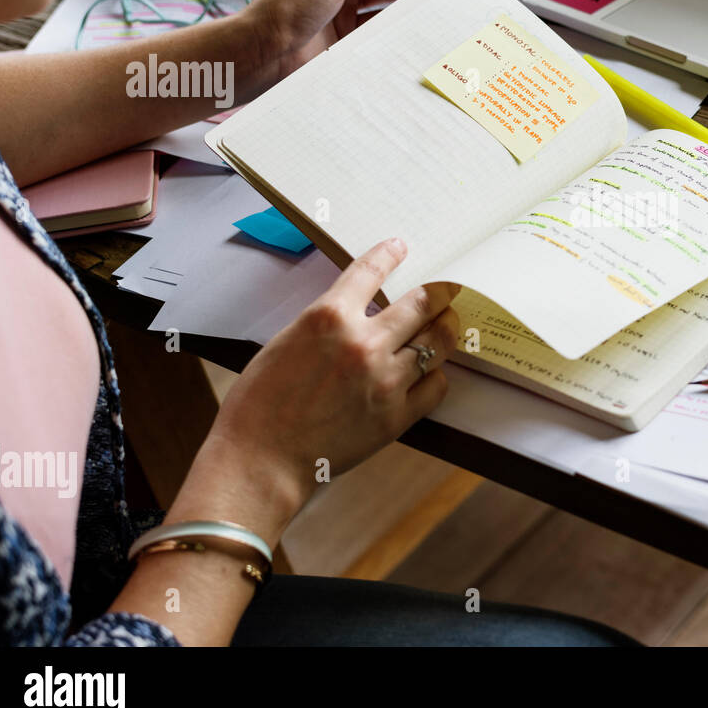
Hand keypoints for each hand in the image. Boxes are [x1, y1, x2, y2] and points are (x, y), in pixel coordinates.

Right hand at [192, 239, 460, 540]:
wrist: (262, 460)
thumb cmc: (261, 404)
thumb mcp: (287, 343)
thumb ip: (328, 323)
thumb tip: (360, 311)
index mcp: (328, 318)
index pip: (371, 271)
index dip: (390, 254)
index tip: (400, 247)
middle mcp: (364, 343)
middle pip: (422, 303)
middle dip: (437, 293)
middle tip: (445, 289)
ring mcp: (385, 380)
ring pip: (437, 342)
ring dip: (444, 329)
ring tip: (446, 325)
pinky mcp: (397, 415)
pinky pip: (436, 385)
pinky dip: (435, 375)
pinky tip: (429, 372)